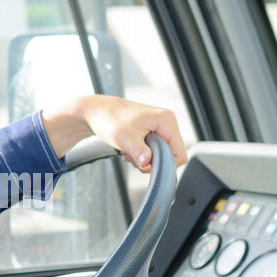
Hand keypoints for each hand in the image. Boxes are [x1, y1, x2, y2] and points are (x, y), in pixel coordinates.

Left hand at [40, 94, 187, 172]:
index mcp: (166, 120)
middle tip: (134, 157)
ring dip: (144, 159)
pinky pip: (153, 150)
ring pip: (160, 154)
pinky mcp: (152, 131)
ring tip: (129, 152)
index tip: (146, 164)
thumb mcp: (124, 138)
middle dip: (152, 161)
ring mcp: (159, 126)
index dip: (164, 164)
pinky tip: (129, 149)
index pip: (179, 153)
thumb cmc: (109, 119)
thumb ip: (139, 151)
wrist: (96, 112)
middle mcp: (166, 122)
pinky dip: (141, 154)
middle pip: (170, 155)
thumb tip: (148, 162)